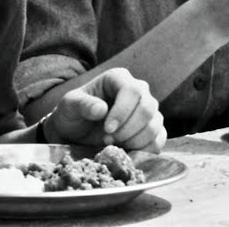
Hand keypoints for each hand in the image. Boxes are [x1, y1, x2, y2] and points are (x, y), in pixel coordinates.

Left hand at [41, 68, 164, 152]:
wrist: (76, 133)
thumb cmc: (73, 115)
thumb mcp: (69, 107)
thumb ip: (82, 104)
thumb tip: (101, 109)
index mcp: (117, 78)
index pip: (133, 90)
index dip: (123, 112)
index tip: (107, 129)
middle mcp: (138, 90)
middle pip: (148, 107)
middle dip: (129, 129)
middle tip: (108, 140)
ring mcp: (147, 110)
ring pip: (155, 124)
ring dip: (135, 140)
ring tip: (113, 145)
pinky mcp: (152, 129)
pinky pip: (159, 139)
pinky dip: (145, 149)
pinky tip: (126, 151)